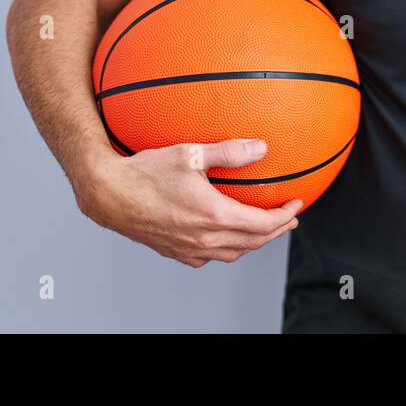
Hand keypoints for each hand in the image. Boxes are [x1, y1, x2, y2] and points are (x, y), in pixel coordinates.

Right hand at [73, 139, 301, 267]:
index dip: (285, 216)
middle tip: (289, 218)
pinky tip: (227, 236)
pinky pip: (210, 258)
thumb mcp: (190, 153)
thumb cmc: (145, 172)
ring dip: (254, 242)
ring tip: (264, 228)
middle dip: (277, 231)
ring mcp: (189, 249)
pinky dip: (228, 249)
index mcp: (213, 216)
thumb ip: (229, 151)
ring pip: (233, 254)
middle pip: (253, 243)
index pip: (263, 224)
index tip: (297, 204)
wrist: (107, 195)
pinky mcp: (174, 252)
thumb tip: (262, 148)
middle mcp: (204, 239)